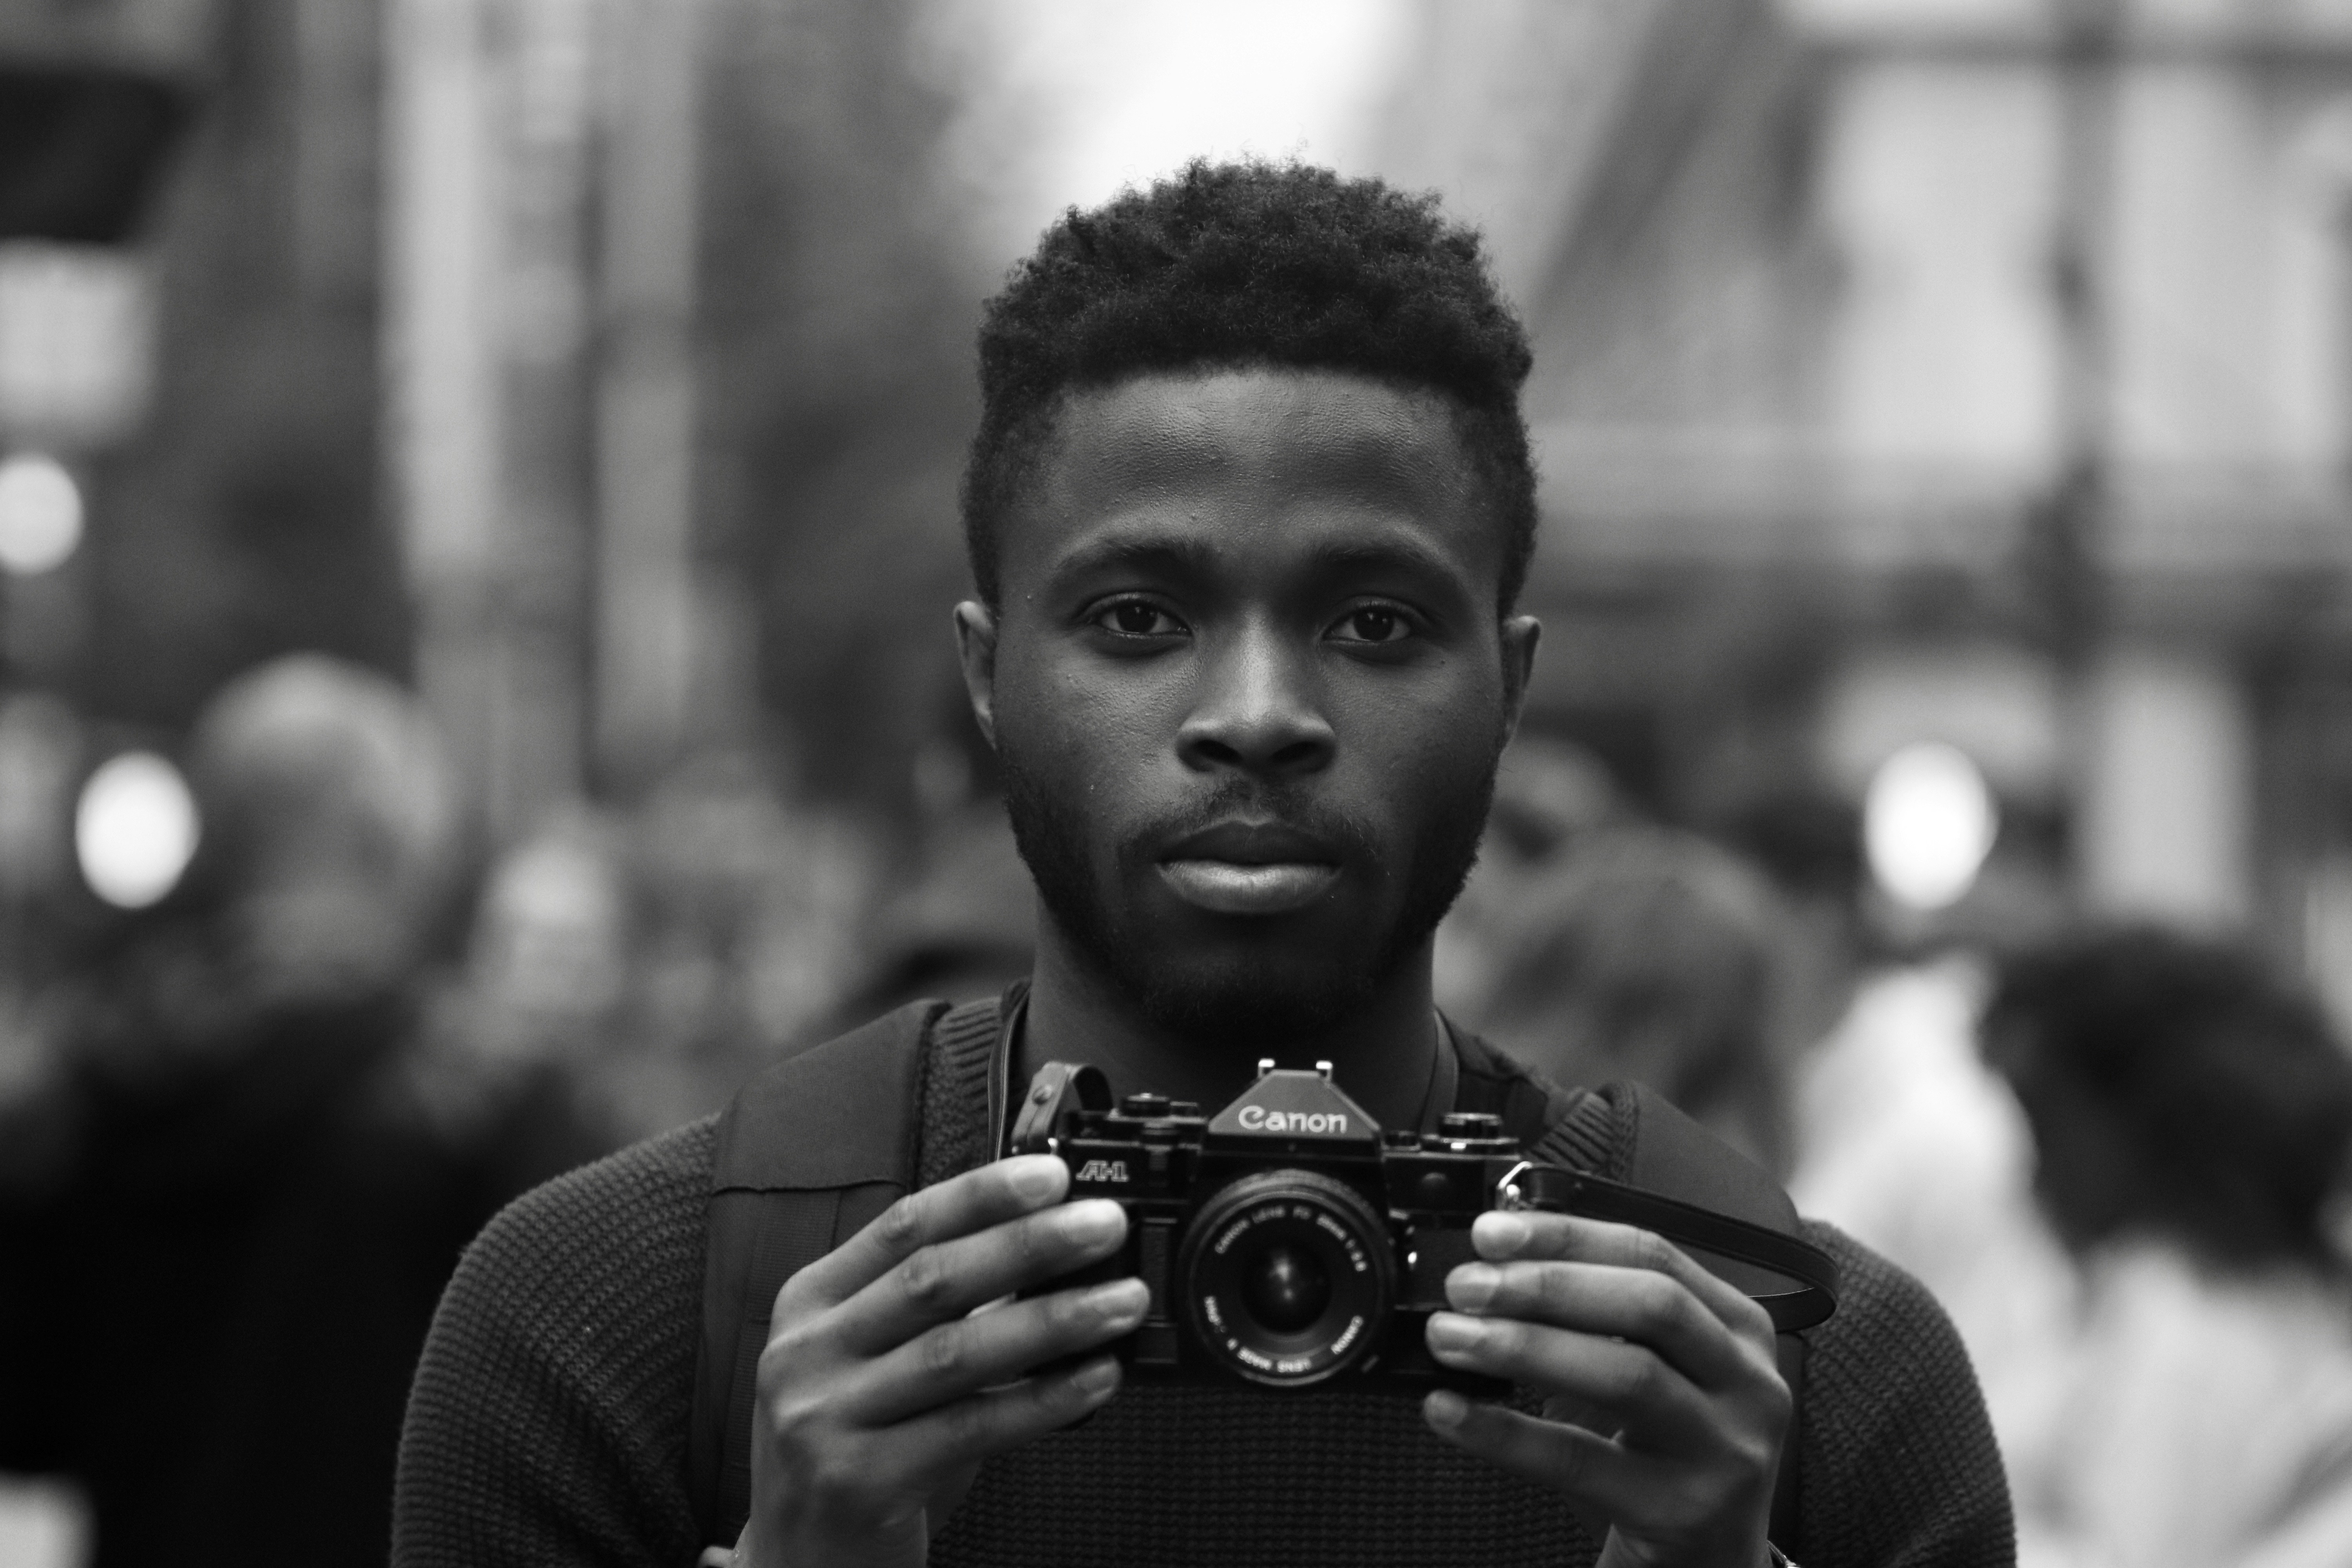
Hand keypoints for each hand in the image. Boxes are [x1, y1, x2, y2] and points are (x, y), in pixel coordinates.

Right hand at [737, 1154, 1148, 1567]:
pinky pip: (970, 1428)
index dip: (981, 1195)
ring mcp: (826, 1419)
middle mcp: (807, 1354)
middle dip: (1029, 1245)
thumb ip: (937, 1310)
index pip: (903, 1227)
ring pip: (957, 1353)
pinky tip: (1095, 1378)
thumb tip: (1048, 1251)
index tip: (1051, 1175)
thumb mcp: (872, 1361)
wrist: (801, 1561)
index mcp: (811, 1304)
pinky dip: (1042, 1400)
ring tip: (1121, 1301)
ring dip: (1053, 1320)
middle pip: (933, 1281)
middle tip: (1103, 1225)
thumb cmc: (853, 1447)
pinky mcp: (859, 1481)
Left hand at [1421, 1209, 1788, 1567]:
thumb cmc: (1672, 1450)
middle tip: (1467, 1288)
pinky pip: (1581, 1460)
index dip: (1566, 1237)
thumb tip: (1500, 1263)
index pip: (1652, 1254)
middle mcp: (1746, 1383)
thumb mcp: (1667, 1369)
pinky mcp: (1682, 1510)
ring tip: (1453, 1339)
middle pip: (1649, 1306)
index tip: (1491, 1234)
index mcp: (1738, 1329)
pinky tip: (1453, 1413)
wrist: (1711, 1561)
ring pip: (1626, 1375)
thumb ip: (1606, 1314)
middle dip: (1547, 1286)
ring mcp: (1723, 1449)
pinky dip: (1507, 1433)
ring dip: (1525, 1346)